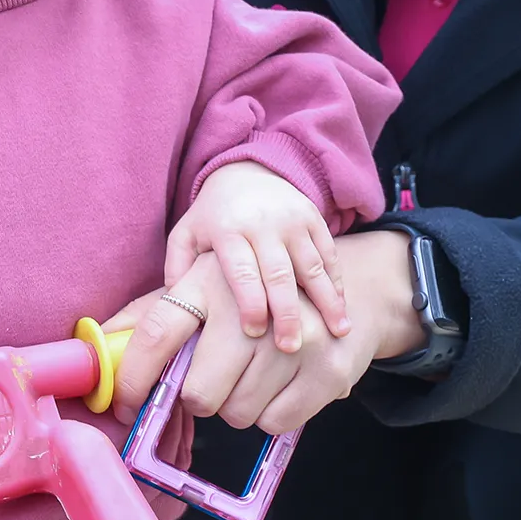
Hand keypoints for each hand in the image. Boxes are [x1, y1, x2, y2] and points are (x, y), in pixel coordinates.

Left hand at [110, 235, 424, 434]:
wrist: (354, 291)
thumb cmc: (259, 296)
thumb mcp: (206, 287)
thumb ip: (152, 313)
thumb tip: (95, 342)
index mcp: (209, 279)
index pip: (156, 333)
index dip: (134, 380)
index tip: (127, 408)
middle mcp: (250, 305)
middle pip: (197, 392)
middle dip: (198, 399)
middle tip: (214, 380)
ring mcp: (293, 338)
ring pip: (236, 414)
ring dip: (238, 406)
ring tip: (255, 374)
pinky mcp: (326, 369)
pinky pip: (274, 424)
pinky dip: (272, 414)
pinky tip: (282, 383)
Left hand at [164, 161, 346, 352]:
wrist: (248, 172)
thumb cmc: (213, 218)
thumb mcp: (187, 235)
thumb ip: (178, 269)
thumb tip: (176, 310)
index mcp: (228, 229)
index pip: (241, 270)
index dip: (248, 302)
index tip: (254, 333)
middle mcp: (263, 223)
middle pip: (279, 272)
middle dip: (287, 312)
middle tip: (292, 347)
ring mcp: (293, 220)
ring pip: (312, 265)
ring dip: (326, 301)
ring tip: (337, 333)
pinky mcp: (314, 219)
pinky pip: (329, 254)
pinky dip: (338, 284)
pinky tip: (344, 311)